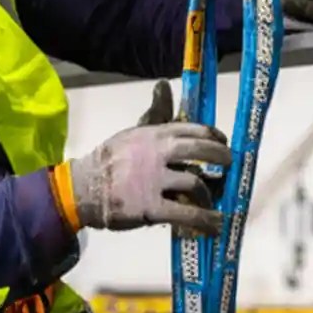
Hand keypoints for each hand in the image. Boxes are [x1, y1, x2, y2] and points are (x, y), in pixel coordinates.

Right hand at [68, 81, 230, 234]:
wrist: (83, 188)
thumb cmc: (110, 160)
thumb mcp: (133, 132)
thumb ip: (155, 114)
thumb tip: (164, 85)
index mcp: (155, 134)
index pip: (194, 130)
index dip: (215, 138)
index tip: (222, 144)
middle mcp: (158, 153)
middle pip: (202, 152)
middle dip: (222, 159)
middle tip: (228, 168)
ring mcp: (155, 181)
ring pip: (196, 184)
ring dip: (209, 195)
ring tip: (213, 203)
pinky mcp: (152, 207)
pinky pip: (187, 214)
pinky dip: (206, 221)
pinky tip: (215, 226)